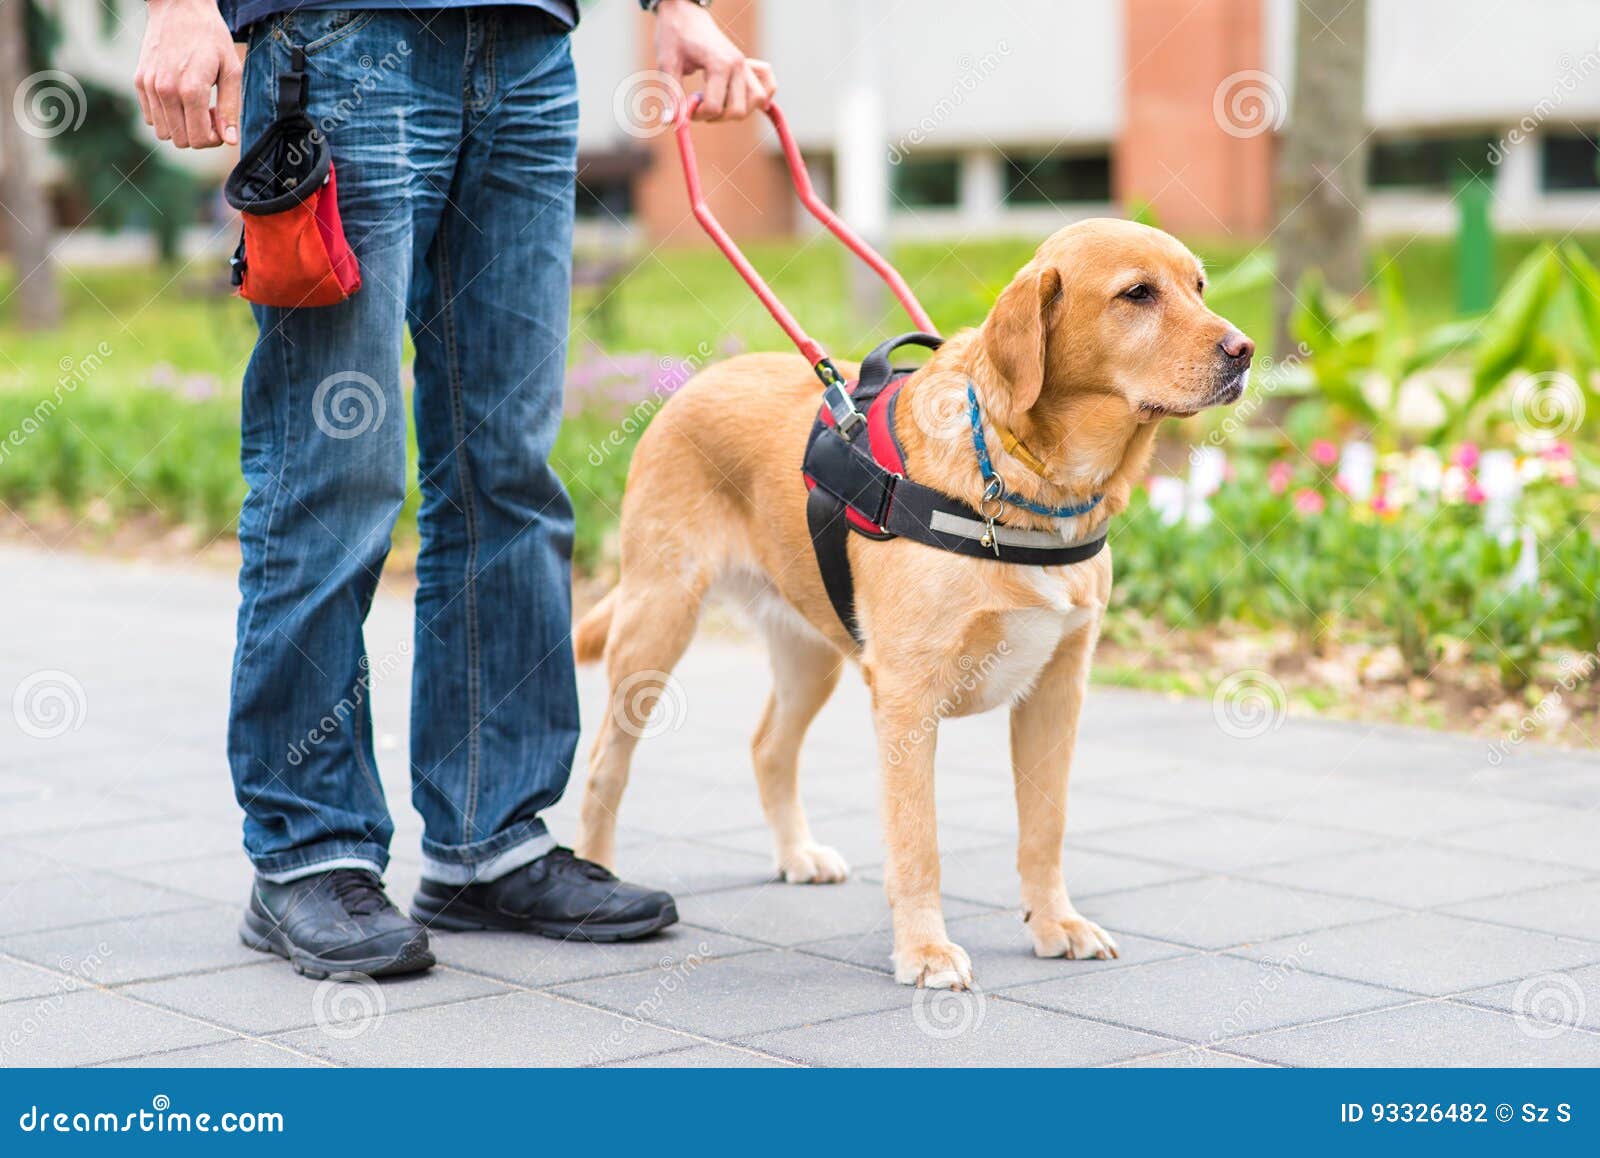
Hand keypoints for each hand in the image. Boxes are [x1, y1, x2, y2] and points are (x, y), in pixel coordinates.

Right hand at [134, 0, 241, 147]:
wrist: (180, 7)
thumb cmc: (210, 37)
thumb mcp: (231, 70)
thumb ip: (230, 108)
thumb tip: (230, 140)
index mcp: (191, 89)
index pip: (199, 138)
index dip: (214, 139)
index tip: (220, 123)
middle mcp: (166, 90)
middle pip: (181, 140)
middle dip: (199, 135)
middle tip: (209, 113)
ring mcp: (149, 86)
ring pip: (163, 132)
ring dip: (181, 127)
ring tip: (194, 105)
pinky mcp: (139, 81)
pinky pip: (151, 117)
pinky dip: (166, 116)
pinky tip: (179, 99)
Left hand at [652, 0, 775, 120]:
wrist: (685, 12)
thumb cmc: (674, 35)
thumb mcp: (667, 64)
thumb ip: (672, 94)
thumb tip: (672, 121)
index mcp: (719, 64)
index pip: (714, 107)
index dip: (696, 115)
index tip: (685, 108)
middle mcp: (738, 65)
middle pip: (738, 110)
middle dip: (717, 117)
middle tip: (700, 107)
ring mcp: (746, 65)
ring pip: (757, 102)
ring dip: (737, 111)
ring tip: (718, 104)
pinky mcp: (748, 66)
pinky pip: (769, 86)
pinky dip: (761, 96)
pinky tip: (743, 98)